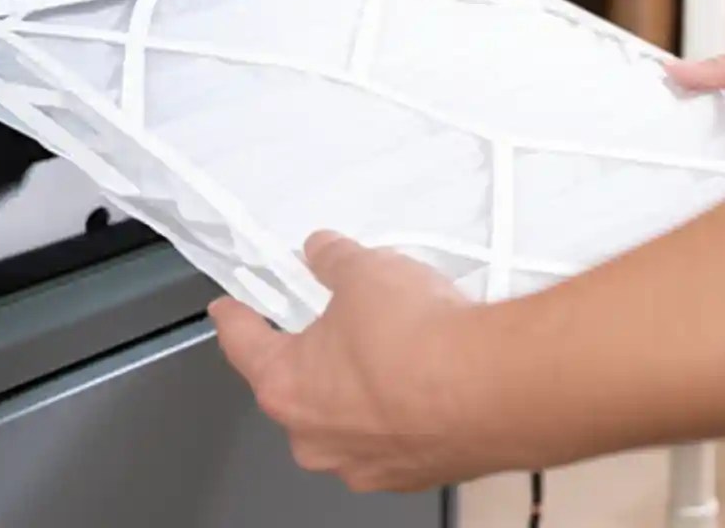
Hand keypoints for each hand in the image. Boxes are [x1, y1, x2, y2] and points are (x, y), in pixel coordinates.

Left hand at [209, 232, 487, 492]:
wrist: (496, 389)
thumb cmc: (419, 340)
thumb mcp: (364, 272)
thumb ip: (333, 260)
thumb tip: (322, 252)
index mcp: (286, 387)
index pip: (242, 345)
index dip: (235, 319)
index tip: (228, 310)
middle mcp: (316, 438)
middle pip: (298, 387)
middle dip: (315, 354)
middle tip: (339, 319)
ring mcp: (366, 464)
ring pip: (349, 417)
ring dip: (362, 387)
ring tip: (397, 347)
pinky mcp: (416, 474)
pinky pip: (396, 435)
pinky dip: (404, 410)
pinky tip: (429, 379)